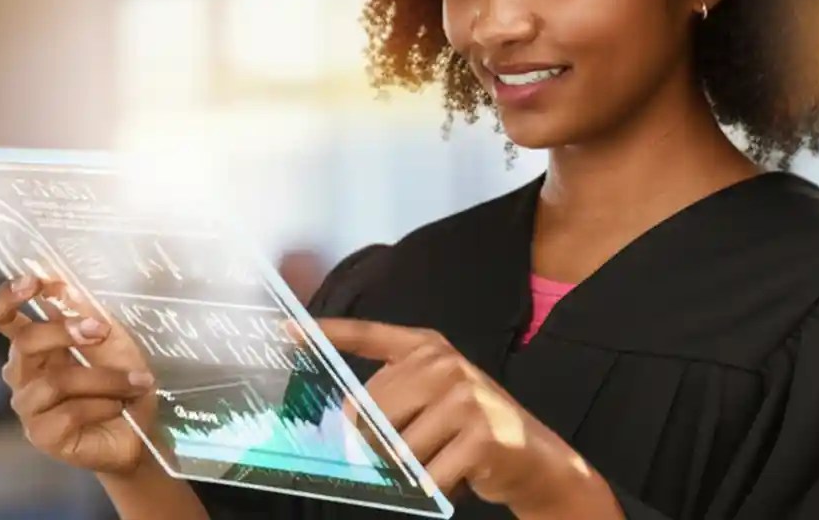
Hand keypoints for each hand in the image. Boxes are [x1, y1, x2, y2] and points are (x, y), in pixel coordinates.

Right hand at [0, 275, 157, 476]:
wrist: (140, 432)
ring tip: (136, 382)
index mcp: (35, 344)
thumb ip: (89, 314)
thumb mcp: (114, 341)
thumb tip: (64, 286)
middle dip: (64, 331)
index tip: (35, 282)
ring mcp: (28, 406)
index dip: (8, 296)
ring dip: (104, 378)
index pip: (1, 316)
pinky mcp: (41, 435)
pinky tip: (118, 406)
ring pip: (56, 381)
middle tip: (102, 331)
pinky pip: (69, 412)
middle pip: (24, 343)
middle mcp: (23, 373)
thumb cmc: (122, 382)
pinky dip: (103, 404)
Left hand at [319, 318, 621, 517]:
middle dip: (374, 448)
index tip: (283, 330)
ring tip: (438, 462)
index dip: (325, 333)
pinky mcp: (480, 434)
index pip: (368, 335)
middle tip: (399, 460)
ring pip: (398, 450)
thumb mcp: (436, 398)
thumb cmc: (472, 428)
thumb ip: (395, 398)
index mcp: (429, 348)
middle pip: (371, 413)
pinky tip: (456, 476)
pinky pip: (428, 475)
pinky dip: (434, 487)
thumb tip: (346, 428)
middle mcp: (445, 363)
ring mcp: (464, 396)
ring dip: (410, 472)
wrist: (534, 454)